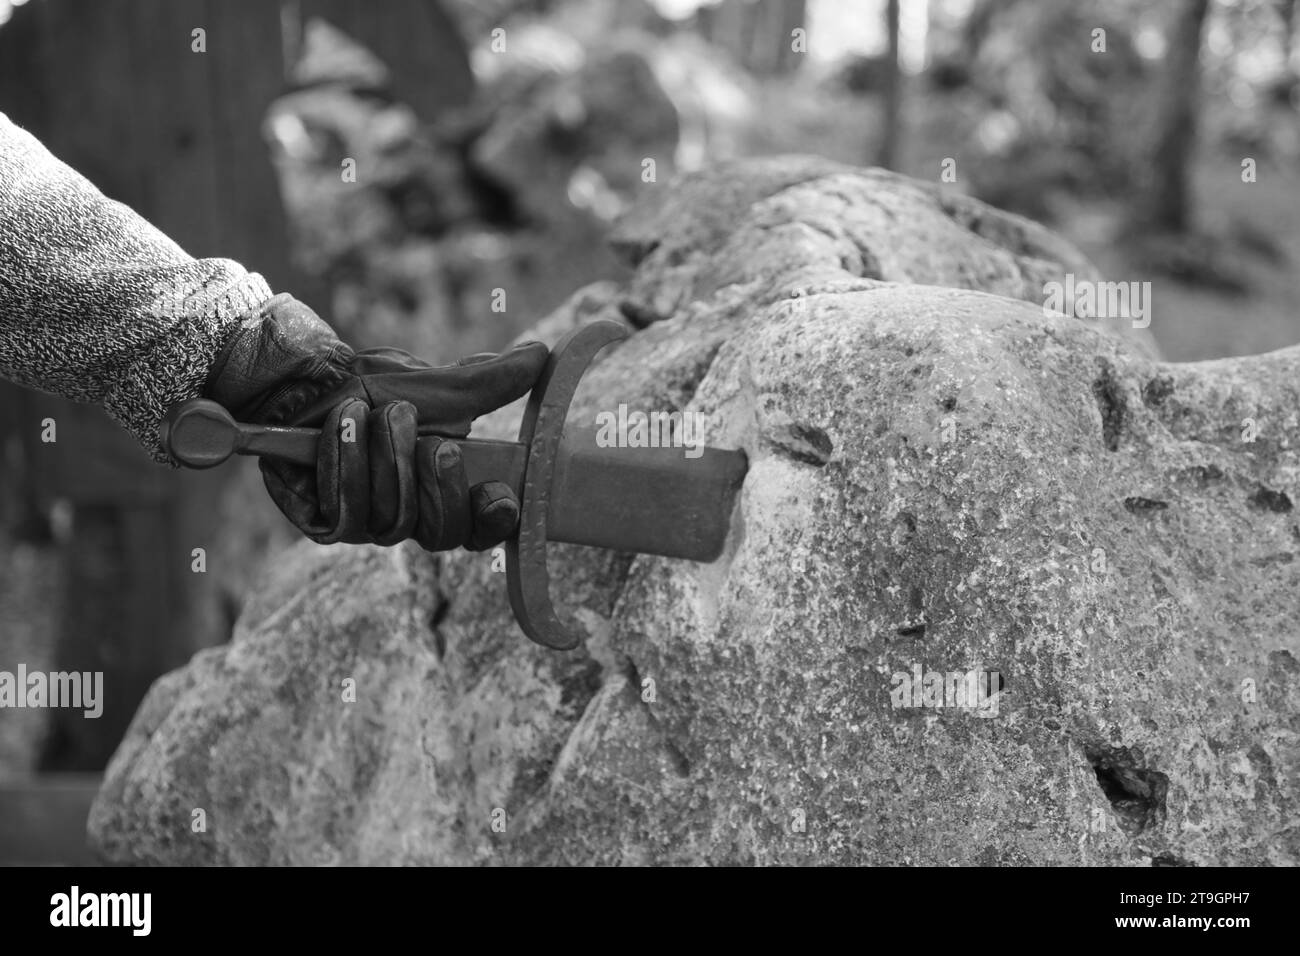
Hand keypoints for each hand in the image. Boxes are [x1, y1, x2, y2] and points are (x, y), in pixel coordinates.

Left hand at [202, 294, 547, 550]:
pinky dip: (346, 461)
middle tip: (432, 444)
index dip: (493, 522)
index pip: (479, 529)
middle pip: (441, 534)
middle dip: (437, 485)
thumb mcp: (434, 384)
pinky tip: (340, 424)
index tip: (499, 494)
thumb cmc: (368, 385)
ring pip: (392, 519)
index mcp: (442, 491)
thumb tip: (541, 352)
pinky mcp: (322, 522)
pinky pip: (346, 513)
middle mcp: (407, 516)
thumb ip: (488, 382)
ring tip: (366, 412)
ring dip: (383, 457)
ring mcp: (365, 524)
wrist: (299, 380)